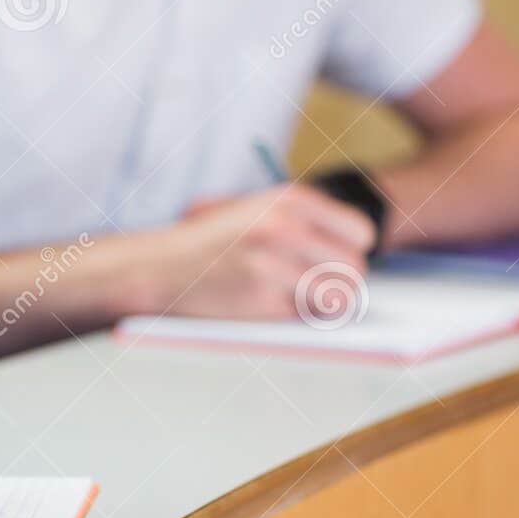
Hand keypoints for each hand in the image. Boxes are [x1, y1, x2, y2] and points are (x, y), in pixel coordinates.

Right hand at [108, 185, 375, 320]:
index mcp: (288, 200)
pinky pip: (304, 317)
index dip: (350, 250)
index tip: (330, 258)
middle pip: (354, 268)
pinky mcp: (259, 301)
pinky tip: (268, 304)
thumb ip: (303, 219)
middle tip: (314, 284)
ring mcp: (271, 266)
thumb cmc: (210, 240)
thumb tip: (359, 246)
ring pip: (339, 297)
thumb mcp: (256, 209)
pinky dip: (294, 316)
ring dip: (325, 304)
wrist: (159, 265)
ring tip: (299, 298)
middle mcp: (284, 228)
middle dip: (340, 282)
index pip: (360, 232)